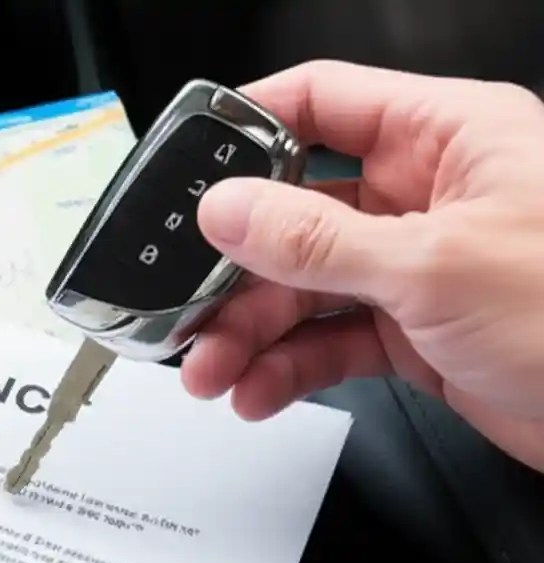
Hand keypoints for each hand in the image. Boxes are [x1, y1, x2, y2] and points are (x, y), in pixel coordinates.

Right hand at [182, 60, 543, 470]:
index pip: (322, 102)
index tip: (186, 165)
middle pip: (294, 210)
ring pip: (303, 286)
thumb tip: (228, 209)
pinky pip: (328, 340)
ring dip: (248, 329)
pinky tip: (258, 389)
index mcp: (447, 138)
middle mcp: (427, 196)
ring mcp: (418, 266)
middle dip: (235, 264)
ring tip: (212, 367)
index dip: (246, 125)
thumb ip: (318, 238)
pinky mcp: (417, 331)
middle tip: (187, 301)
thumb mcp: (437, 265)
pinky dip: (286, 368)